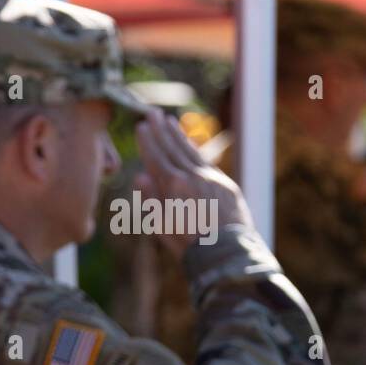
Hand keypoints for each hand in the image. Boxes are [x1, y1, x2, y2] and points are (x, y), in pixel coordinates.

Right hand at [134, 108, 249, 260]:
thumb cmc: (188, 244)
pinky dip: (195, 150)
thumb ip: (151, 199)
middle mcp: (193, 176)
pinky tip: (189, 143)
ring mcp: (211, 178)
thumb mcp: (162, 225)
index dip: (148, 142)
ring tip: (170, 121)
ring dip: (179, 135)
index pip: (156, 158)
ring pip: (191, 152)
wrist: (226, 251)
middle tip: (152, 113)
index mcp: (174, 186)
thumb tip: (139, 176)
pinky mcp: (225, 183)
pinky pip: (205, 161)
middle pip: (173, 148)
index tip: (141, 127)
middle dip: (161, 130)